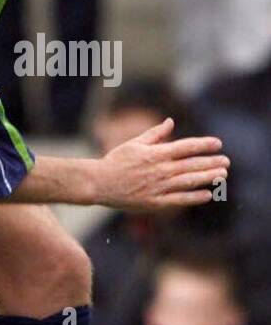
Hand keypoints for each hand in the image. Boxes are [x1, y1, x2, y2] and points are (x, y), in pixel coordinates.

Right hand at [94, 118, 227, 210]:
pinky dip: (194, 197)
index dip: (204, 144)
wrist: (97, 183)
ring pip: (189, 181)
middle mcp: (159, 169)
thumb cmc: (115, 162)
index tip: (218, 143)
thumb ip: (155, 134)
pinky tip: (207, 194)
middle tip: (226, 161)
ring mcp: (157, 186)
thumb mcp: (134, 144)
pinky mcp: (153, 202)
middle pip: (191, 164)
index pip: (186, 146)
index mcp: (155, 153)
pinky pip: (178, 200)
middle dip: (211, 162)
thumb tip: (171, 121)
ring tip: (222, 175)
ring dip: (208, 177)